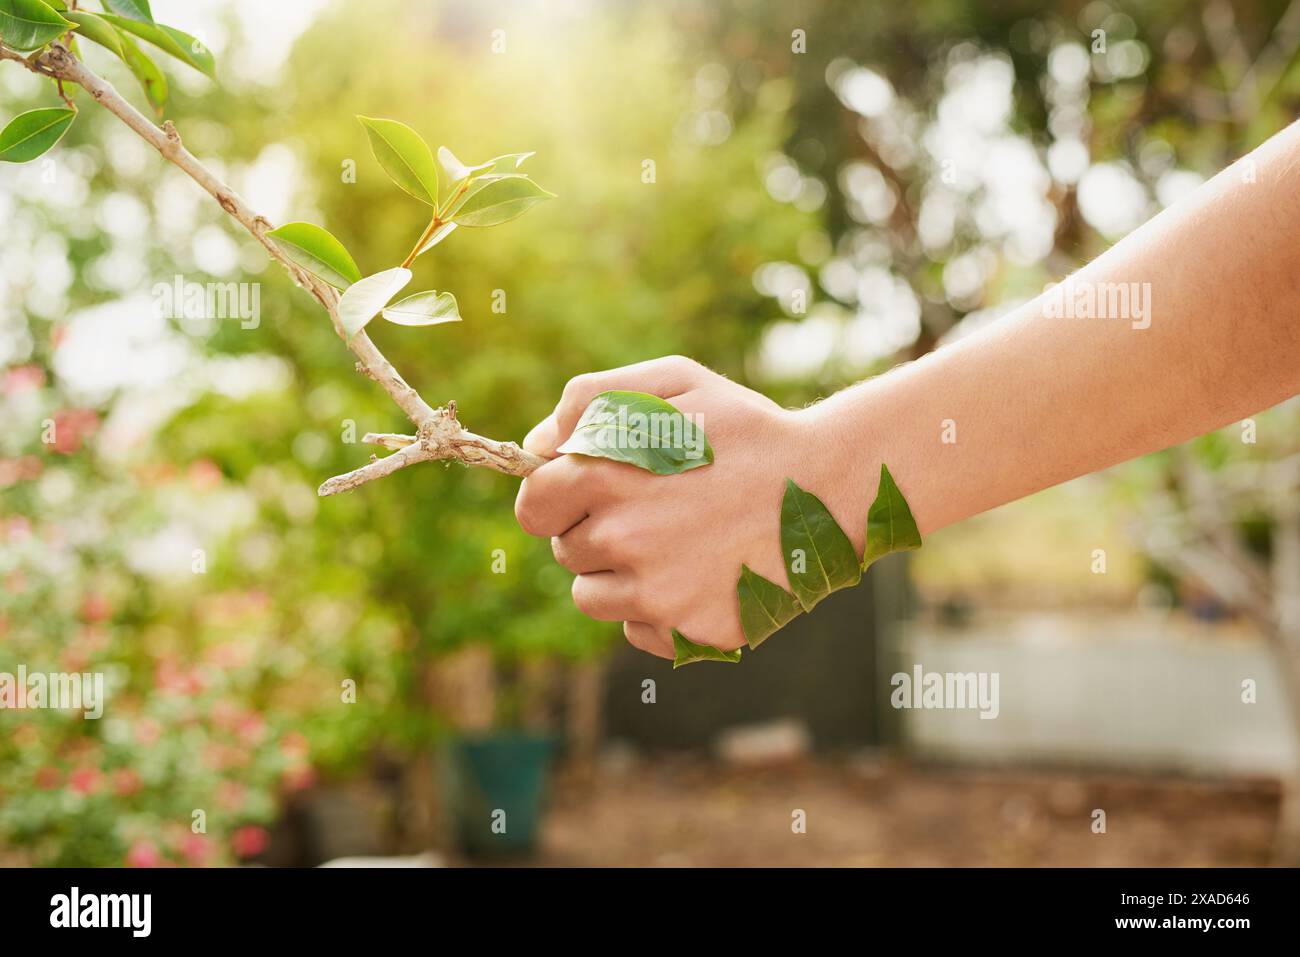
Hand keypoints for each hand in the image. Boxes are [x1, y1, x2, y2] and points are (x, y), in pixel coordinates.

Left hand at [515, 356, 859, 658]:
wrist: (829, 485)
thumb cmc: (746, 429)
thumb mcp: (674, 383)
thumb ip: (591, 401)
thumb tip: (539, 446)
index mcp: (606, 475)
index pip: (534, 506)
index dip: (556, 499)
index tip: (585, 494)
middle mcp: (624, 538)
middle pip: (567, 551)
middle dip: (597, 531)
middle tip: (656, 509)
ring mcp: (658, 592)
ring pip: (594, 597)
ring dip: (619, 576)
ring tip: (676, 543)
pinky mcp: (691, 633)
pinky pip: (639, 630)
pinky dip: (659, 611)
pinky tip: (702, 574)